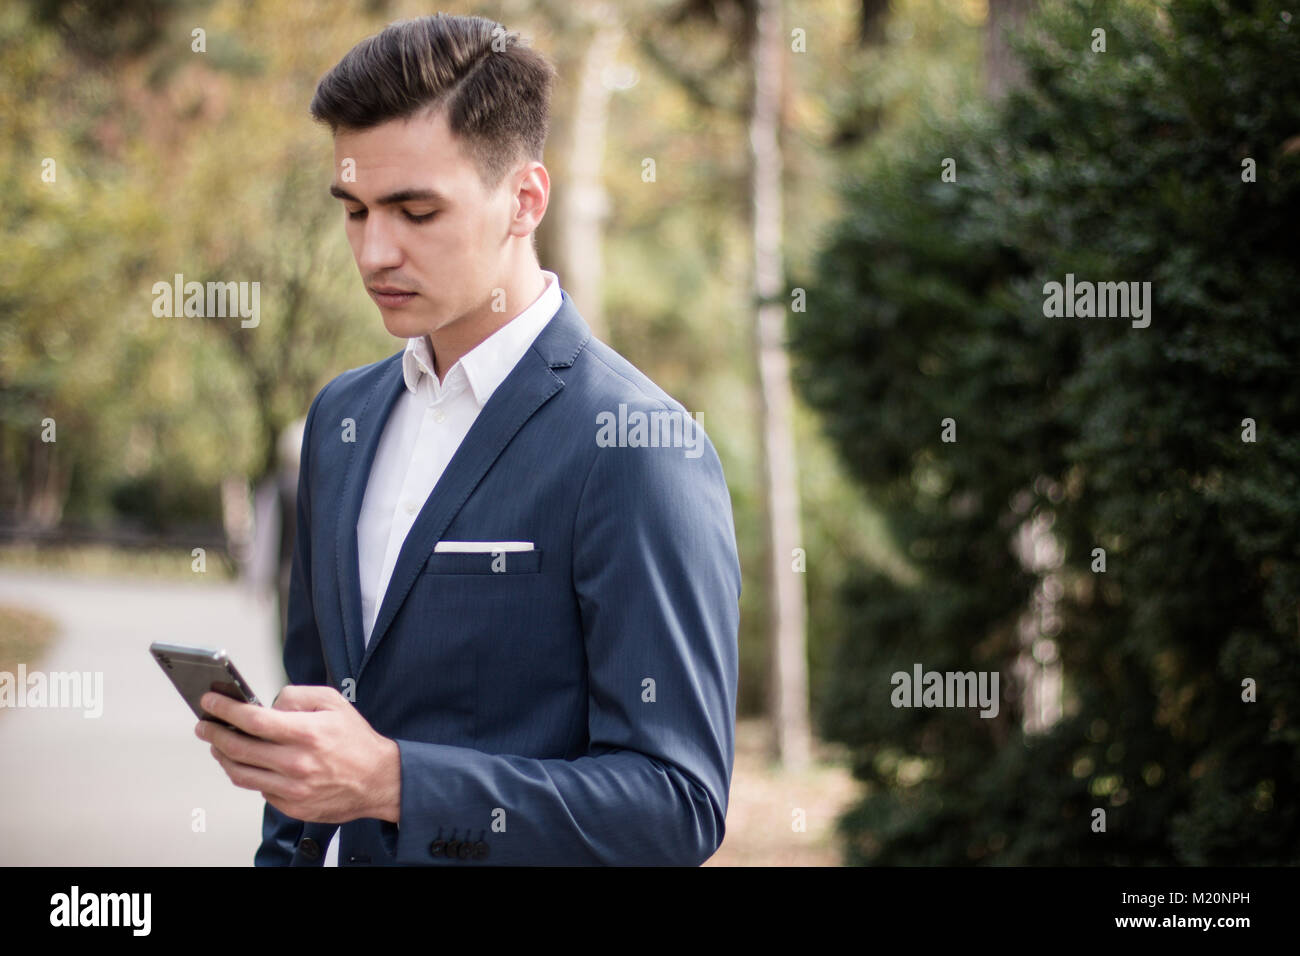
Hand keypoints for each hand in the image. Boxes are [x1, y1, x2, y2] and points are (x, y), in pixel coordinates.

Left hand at [195, 685, 400, 824]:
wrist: (378, 780)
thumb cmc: (356, 741)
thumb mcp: (333, 702)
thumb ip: (297, 696)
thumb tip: (267, 703)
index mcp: (307, 733)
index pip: (253, 720)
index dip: (225, 709)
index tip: (210, 702)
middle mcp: (297, 763)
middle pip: (238, 748)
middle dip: (213, 733)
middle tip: (204, 725)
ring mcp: (293, 789)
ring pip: (240, 774)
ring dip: (222, 756)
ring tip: (218, 745)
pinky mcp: (292, 806)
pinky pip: (258, 789)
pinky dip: (248, 774)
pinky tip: (247, 763)